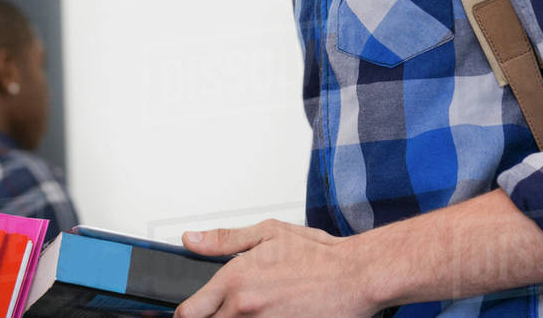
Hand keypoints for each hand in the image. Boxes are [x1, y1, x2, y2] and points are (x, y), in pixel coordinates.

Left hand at [174, 219, 379, 317]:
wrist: (355, 276)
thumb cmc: (317, 254)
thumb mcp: (268, 233)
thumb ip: (223, 240)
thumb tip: (191, 240)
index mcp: (235, 280)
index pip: (189, 312)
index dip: (187, 314)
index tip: (192, 312)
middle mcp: (244, 308)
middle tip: (220, 310)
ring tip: (251, 310)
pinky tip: (266, 316)